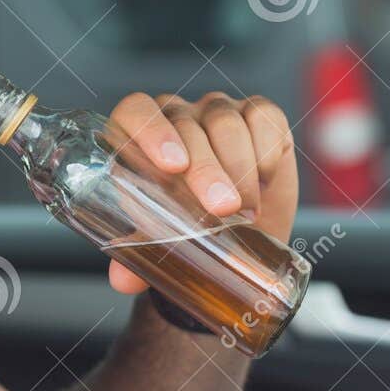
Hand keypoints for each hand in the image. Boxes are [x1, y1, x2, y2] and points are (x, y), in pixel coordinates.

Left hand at [103, 91, 298, 293]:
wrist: (239, 236)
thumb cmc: (189, 229)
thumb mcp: (161, 243)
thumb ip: (138, 256)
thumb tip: (123, 279)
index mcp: (139, 137)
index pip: (136, 113)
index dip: (151, 132)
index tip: (172, 168)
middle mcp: (177, 116)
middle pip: (185, 123)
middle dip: (205, 169)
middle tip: (222, 209)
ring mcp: (217, 111)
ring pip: (225, 121)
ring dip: (239, 167)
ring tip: (244, 210)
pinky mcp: (258, 115)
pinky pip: (263, 117)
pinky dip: (266, 150)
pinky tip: (264, 180)